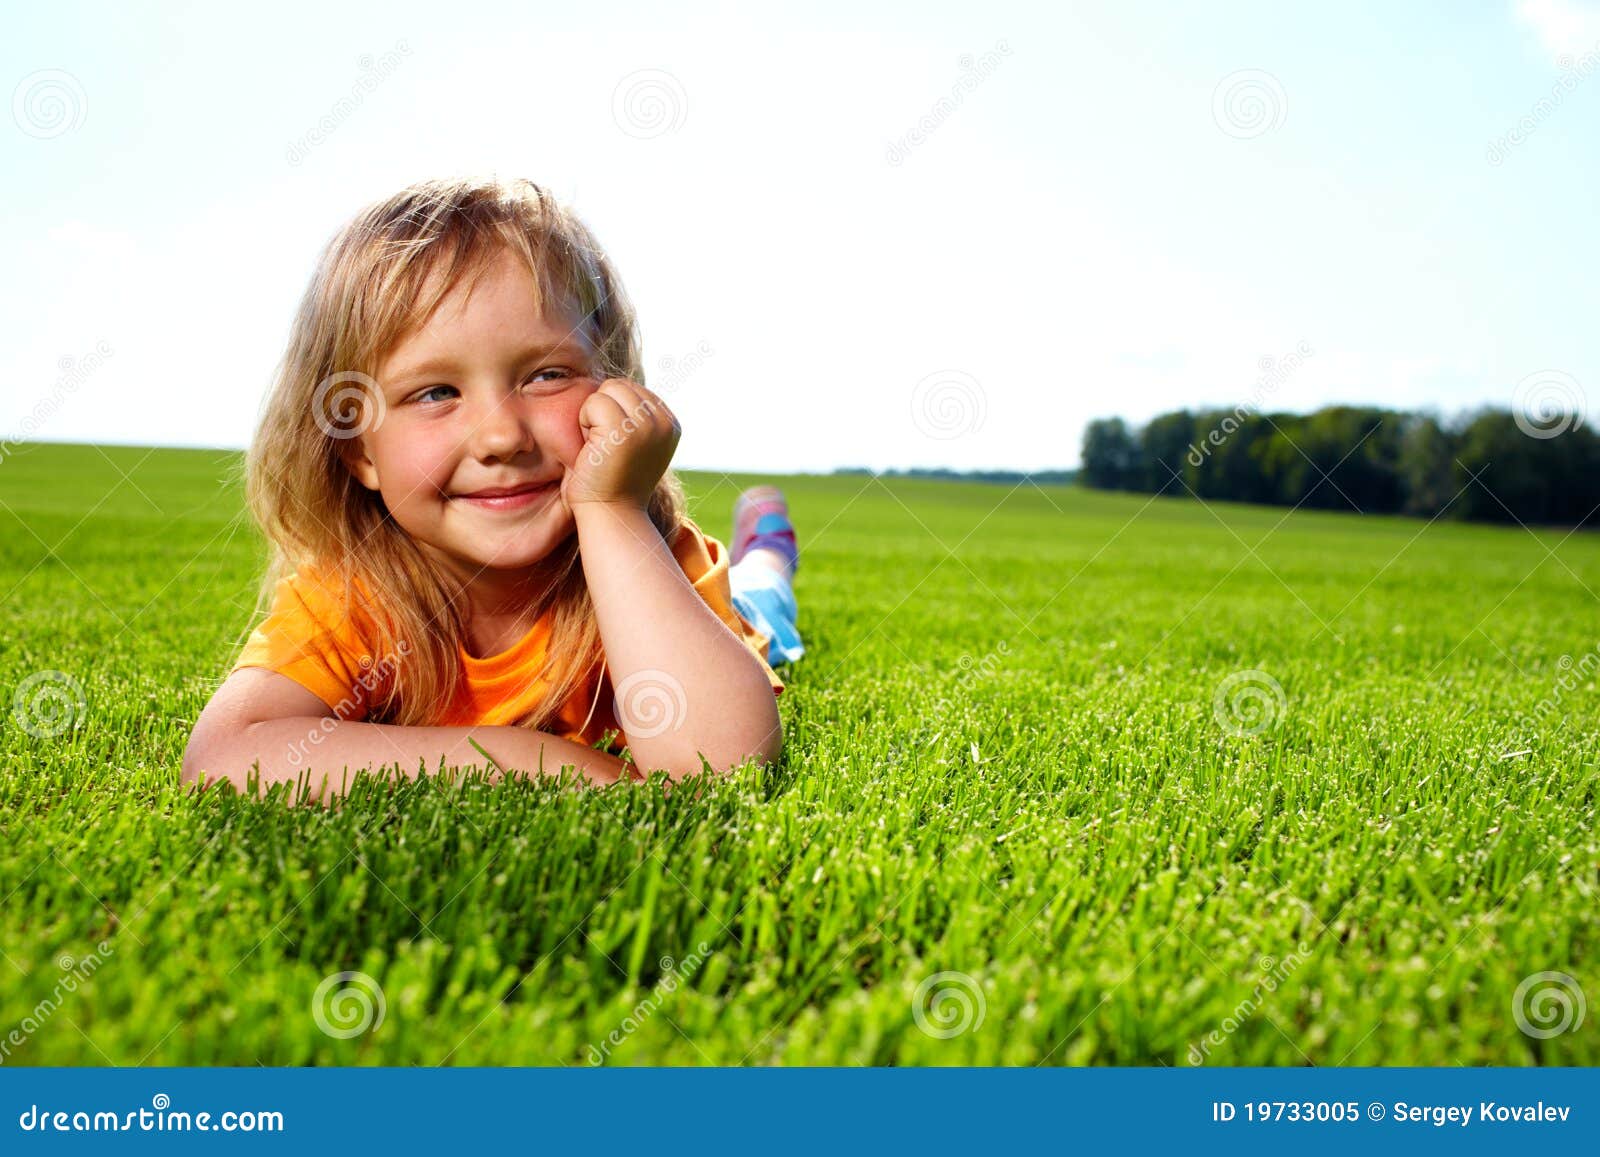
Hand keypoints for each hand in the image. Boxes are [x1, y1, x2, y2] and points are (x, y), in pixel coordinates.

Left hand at [562, 378, 679, 510]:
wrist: (610, 514)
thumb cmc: (614, 481)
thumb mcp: (636, 444)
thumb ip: (637, 415)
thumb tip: (615, 383)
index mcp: (671, 424)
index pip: (631, 389)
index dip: (613, 413)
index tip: (617, 447)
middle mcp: (665, 422)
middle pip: (619, 385)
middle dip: (604, 411)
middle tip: (606, 447)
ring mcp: (648, 425)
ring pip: (608, 390)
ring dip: (593, 416)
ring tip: (601, 447)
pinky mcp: (626, 430)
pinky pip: (594, 402)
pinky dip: (585, 423)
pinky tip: (594, 449)